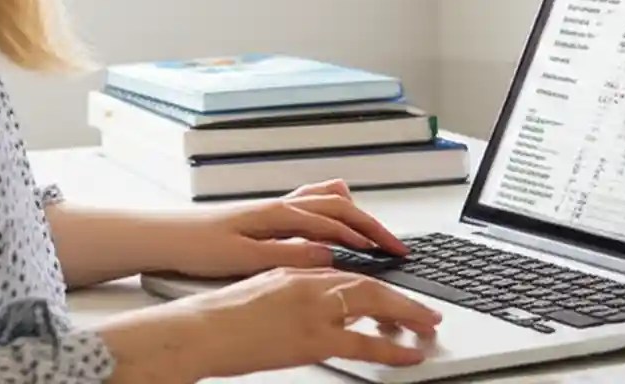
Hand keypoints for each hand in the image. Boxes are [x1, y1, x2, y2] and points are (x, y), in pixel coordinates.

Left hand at [151, 179, 409, 278]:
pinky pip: (311, 204)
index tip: (390, 252)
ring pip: (327, 200)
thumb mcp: (245, 258)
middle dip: (372, 225)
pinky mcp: (266, 215)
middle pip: (340, 207)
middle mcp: (281, 204)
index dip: (367, 237)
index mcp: (279, 213)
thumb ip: (289, 254)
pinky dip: (332, 212)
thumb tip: (328, 254)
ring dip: (354, 215)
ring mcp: (275, 207)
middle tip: (395, 245)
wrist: (166, 236)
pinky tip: (332, 226)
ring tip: (372, 233)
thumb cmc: (197, 246)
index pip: (336, 222)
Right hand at [178, 267, 442, 377]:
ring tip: (424, 328)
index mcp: (297, 270)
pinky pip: (364, 344)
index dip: (378, 286)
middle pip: (370, 285)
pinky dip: (392, 349)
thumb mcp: (262, 291)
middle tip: (426, 312)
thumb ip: (293, 290)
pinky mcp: (312, 338)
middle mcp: (310, 283)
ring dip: (406, 316)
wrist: (199, 330)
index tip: (394, 297)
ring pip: (374, 305)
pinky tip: (408, 355)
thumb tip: (314, 302)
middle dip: (402, 299)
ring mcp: (313, 309)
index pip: (349, 273)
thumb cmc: (220, 317)